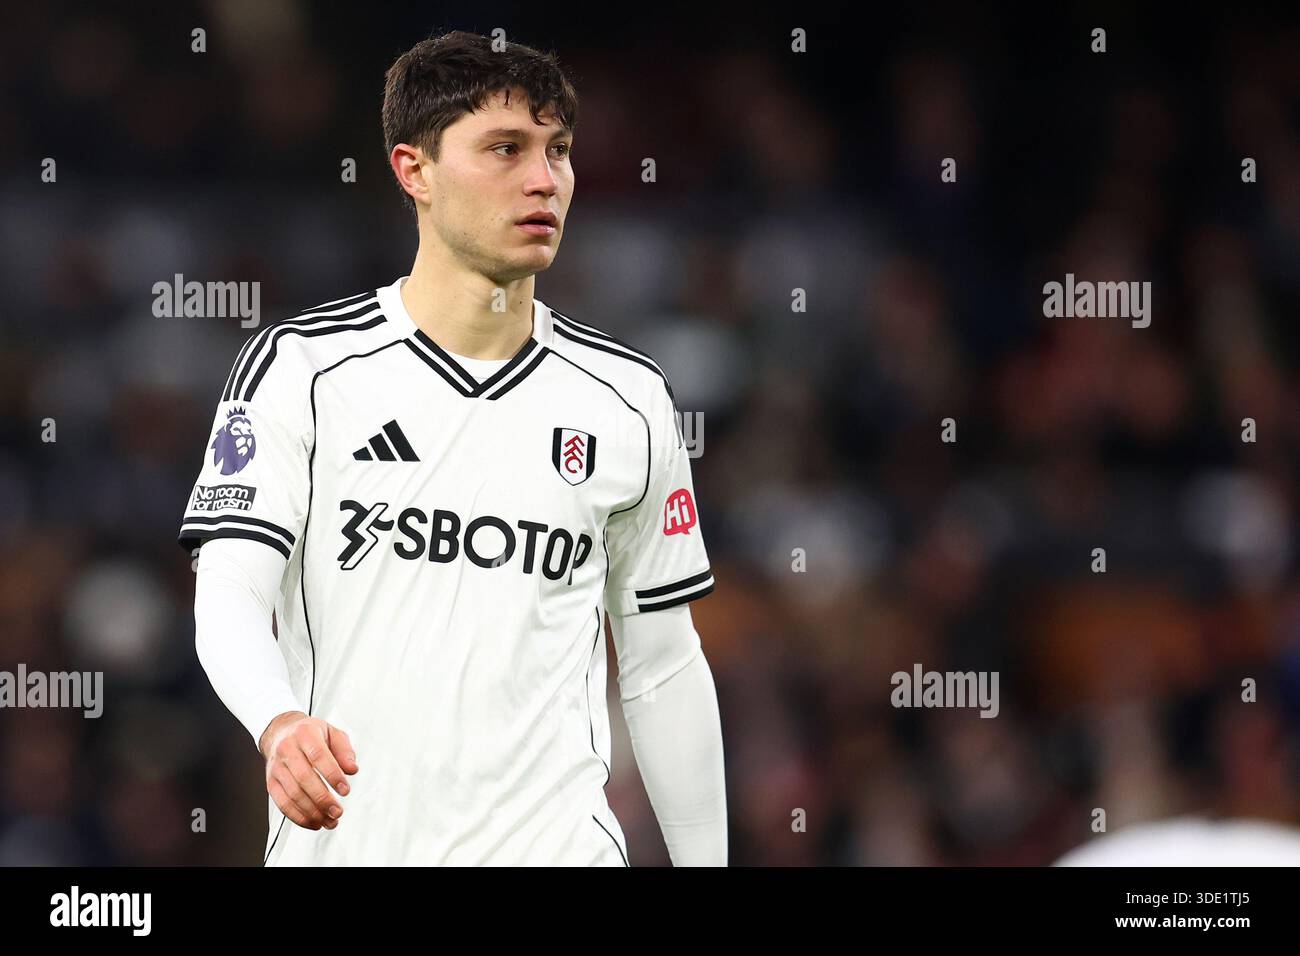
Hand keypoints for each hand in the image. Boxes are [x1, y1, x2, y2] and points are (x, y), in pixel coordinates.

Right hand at [259, 711, 357, 829]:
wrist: (281, 733)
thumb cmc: (309, 734)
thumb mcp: (332, 733)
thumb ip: (344, 750)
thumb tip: (352, 769)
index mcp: (304, 734)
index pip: (318, 755)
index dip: (333, 775)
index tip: (345, 790)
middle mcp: (287, 750)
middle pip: (304, 778)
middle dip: (322, 799)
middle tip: (338, 811)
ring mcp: (276, 767)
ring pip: (292, 794)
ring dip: (312, 812)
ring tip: (329, 821)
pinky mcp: (271, 783)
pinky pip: (282, 804)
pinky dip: (299, 817)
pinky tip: (314, 822)